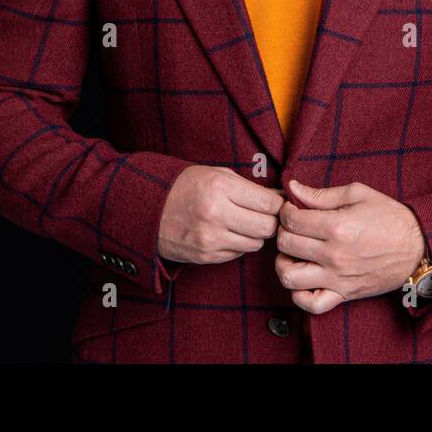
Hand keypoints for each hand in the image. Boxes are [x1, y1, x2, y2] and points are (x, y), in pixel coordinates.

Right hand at [157, 165, 284, 264]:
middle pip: (267, 228)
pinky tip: (227, 232)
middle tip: (264, 215)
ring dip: (254, 234)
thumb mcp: (216, 174)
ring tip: (243, 222)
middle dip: (270, 221)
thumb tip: (282, 198)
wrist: (149, 209)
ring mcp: (210, 239)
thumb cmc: (187, 187)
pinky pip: (238, 253)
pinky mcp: (205, 256)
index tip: (276, 202)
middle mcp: (216, 214)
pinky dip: (238, 244)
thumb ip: (249, 186)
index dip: (278, 203)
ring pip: (255, 244)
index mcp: (220, 188)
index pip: (269, 203)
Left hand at [274, 180, 425, 314]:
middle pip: (286, 245)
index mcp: (337, 226)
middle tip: (293, 227)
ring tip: (293, 253)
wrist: (418, 247)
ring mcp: (338, 278)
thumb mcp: (358, 194)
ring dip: (284, 263)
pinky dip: (299, 295)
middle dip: (283, 232)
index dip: (285, 211)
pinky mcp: (344, 294)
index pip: (291, 220)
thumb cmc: (389, 217)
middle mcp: (334, 255)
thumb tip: (293, 188)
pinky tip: (303, 279)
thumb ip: (321, 194)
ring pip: (289, 277)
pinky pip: (311, 304)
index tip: (292, 209)